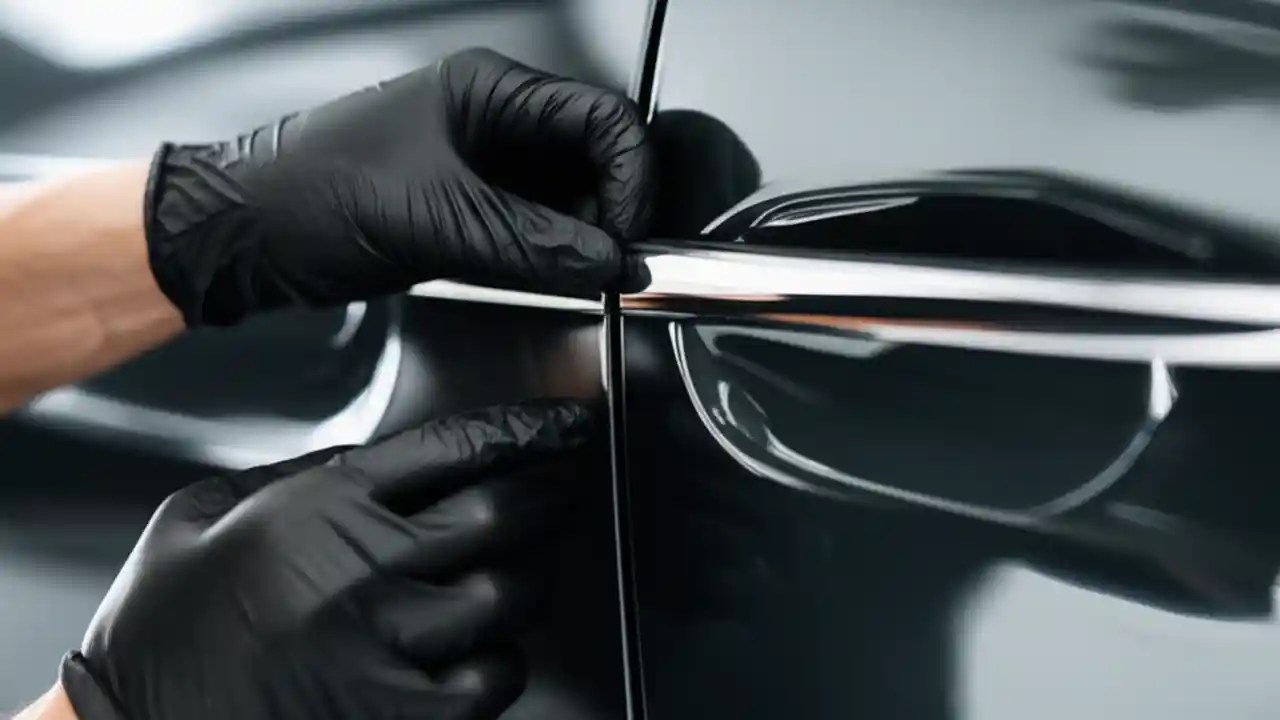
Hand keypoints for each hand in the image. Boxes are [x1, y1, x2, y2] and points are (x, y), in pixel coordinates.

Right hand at [58, 400, 594, 719]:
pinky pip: (494, 679)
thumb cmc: (160, 629)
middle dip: (551, 499)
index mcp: (322, 508)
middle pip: (506, 515)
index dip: (528, 429)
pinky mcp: (400, 719)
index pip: (458, 447)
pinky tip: (480, 654)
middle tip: (562, 496)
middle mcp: (365, 569)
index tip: (565, 425)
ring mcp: (387, 649)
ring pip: (513, 598)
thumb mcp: (206, 514)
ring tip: (514, 579)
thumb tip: (378, 460)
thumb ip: (300, 479)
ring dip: (527, 585)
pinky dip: (502, 662)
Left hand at [146, 47, 652, 325]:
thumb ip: (532, 244)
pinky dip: (553, 260)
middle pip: (592, 161)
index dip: (629, 177)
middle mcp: (494, 125)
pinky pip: (535, 232)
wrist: (246, 237)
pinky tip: (551, 283)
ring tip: (582, 280)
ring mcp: (483, 170)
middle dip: (611, 214)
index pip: (600, 120)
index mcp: (489, 92)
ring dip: (583, 241)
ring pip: (568, 202)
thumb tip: (608, 261)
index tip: (629, 234)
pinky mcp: (470, 213)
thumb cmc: (310, 194)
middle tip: (614, 265)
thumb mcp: (435, 220)